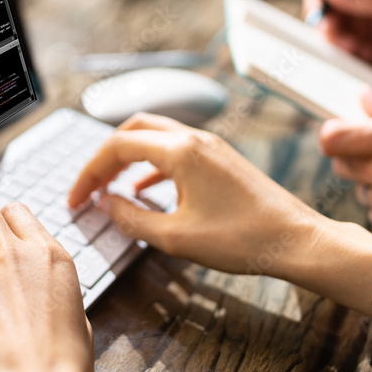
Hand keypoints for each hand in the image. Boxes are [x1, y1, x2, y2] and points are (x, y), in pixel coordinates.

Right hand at [68, 113, 371, 315]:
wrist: (296, 241)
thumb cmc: (241, 240)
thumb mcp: (175, 237)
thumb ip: (131, 218)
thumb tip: (105, 204)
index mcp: (180, 151)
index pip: (117, 147)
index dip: (89, 173)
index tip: (75, 200)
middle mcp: (194, 139)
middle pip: (133, 130)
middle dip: (105, 156)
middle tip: (89, 185)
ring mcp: (211, 146)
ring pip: (155, 136)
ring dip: (128, 157)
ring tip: (110, 187)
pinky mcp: (222, 158)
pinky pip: (175, 150)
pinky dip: (151, 164)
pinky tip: (145, 189)